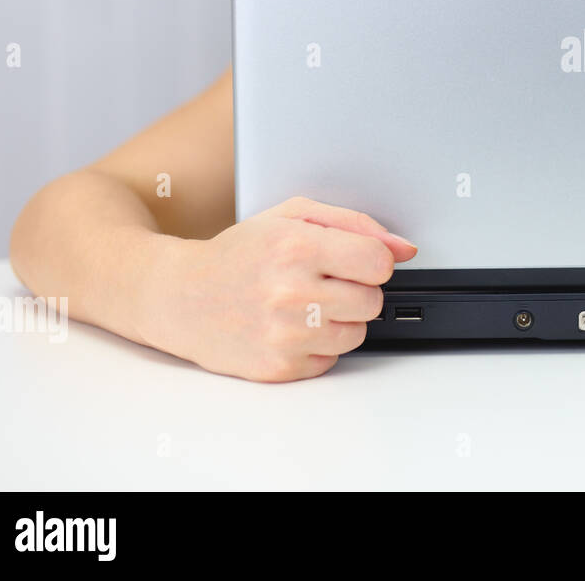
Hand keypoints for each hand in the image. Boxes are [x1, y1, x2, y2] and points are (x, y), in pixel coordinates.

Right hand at [146, 197, 417, 381]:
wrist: (180, 296)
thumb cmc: (240, 253)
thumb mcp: (293, 217)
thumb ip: (356, 225)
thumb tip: (404, 248)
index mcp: (297, 247)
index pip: (379, 263)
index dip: (371, 261)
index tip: (352, 260)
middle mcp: (291, 293)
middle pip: (373, 302)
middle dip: (356, 290)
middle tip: (323, 282)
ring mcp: (283, 335)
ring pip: (357, 334)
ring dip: (339, 320)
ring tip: (305, 304)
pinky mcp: (278, 368)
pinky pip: (331, 360)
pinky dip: (317, 346)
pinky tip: (289, 327)